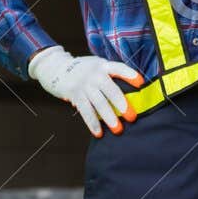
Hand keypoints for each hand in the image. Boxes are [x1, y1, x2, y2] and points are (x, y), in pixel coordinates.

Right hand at [28, 46, 143, 136]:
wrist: (56, 68)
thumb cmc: (83, 69)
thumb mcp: (96, 65)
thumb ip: (109, 75)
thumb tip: (128, 94)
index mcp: (103, 65)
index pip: (119, 68)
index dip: (130, 74)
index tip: (141, 83)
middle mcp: (94, 74)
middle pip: (110, 90)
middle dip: (122, 104)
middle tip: (132, 117)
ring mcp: (83, 84)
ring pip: (98, 103)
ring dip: (109, 118)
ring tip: (118, 130)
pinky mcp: (74, 94)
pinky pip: (85, 111)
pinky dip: (92, 123)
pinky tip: (99, 133)